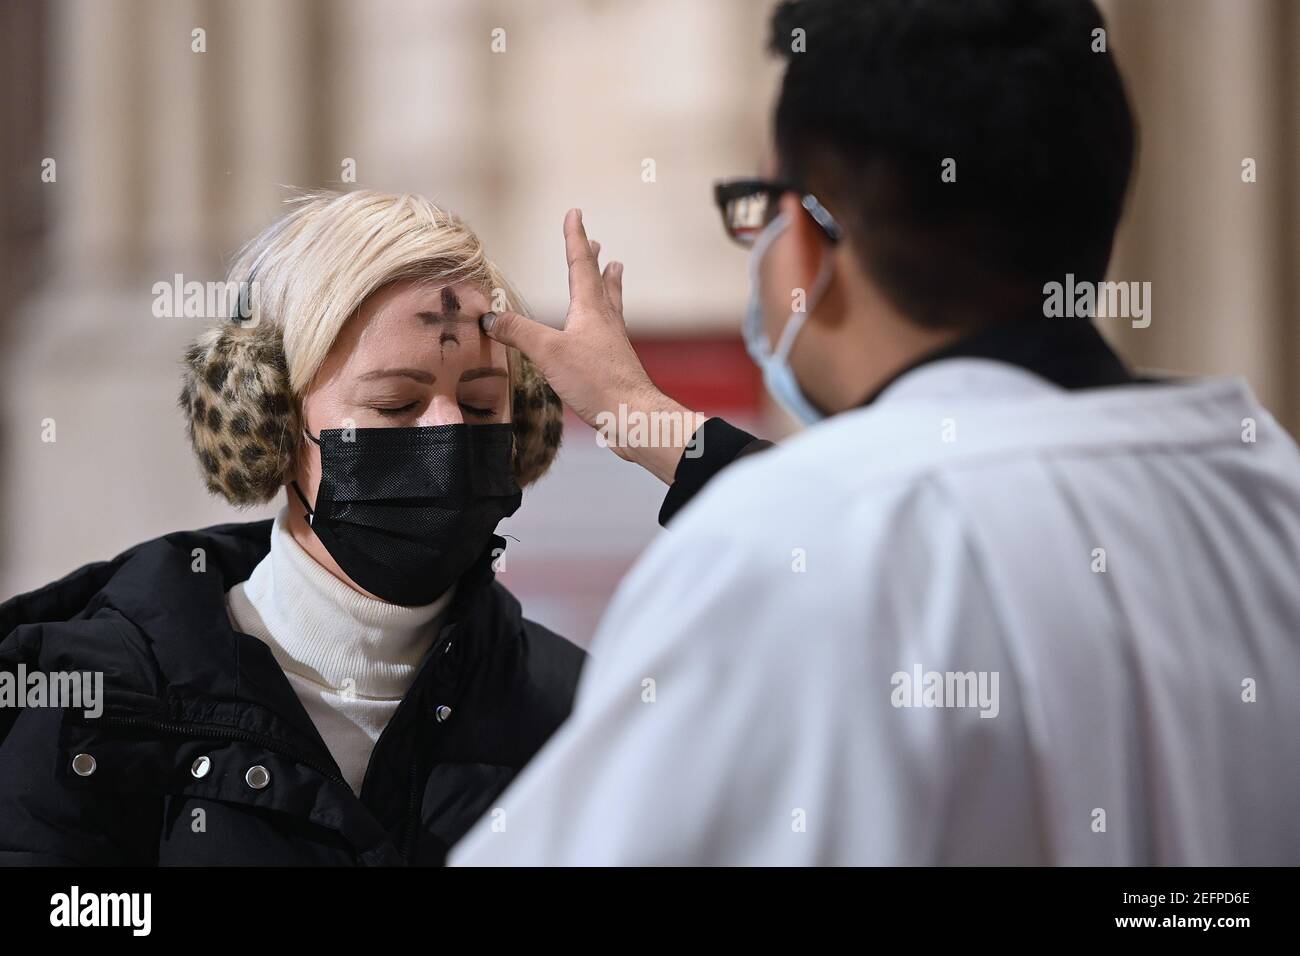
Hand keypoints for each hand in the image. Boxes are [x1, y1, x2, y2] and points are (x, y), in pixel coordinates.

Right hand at [481, 209, 705, 484]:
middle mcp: (606, 321)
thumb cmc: (596, 381)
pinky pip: (609, 331)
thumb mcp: (549, 353)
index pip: (580, 264)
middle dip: (594, 260)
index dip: (575, 238)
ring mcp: (614, 342)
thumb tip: (490, 318)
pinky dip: (606, 318)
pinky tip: (603, 330)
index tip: (575, 214)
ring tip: (616, 269)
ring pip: (611, 304)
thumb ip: (518, 332)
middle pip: (600, 282)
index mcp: (590, 310)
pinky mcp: (616, 364)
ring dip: (609, 284)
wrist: (633, 415)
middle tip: (597, 242)